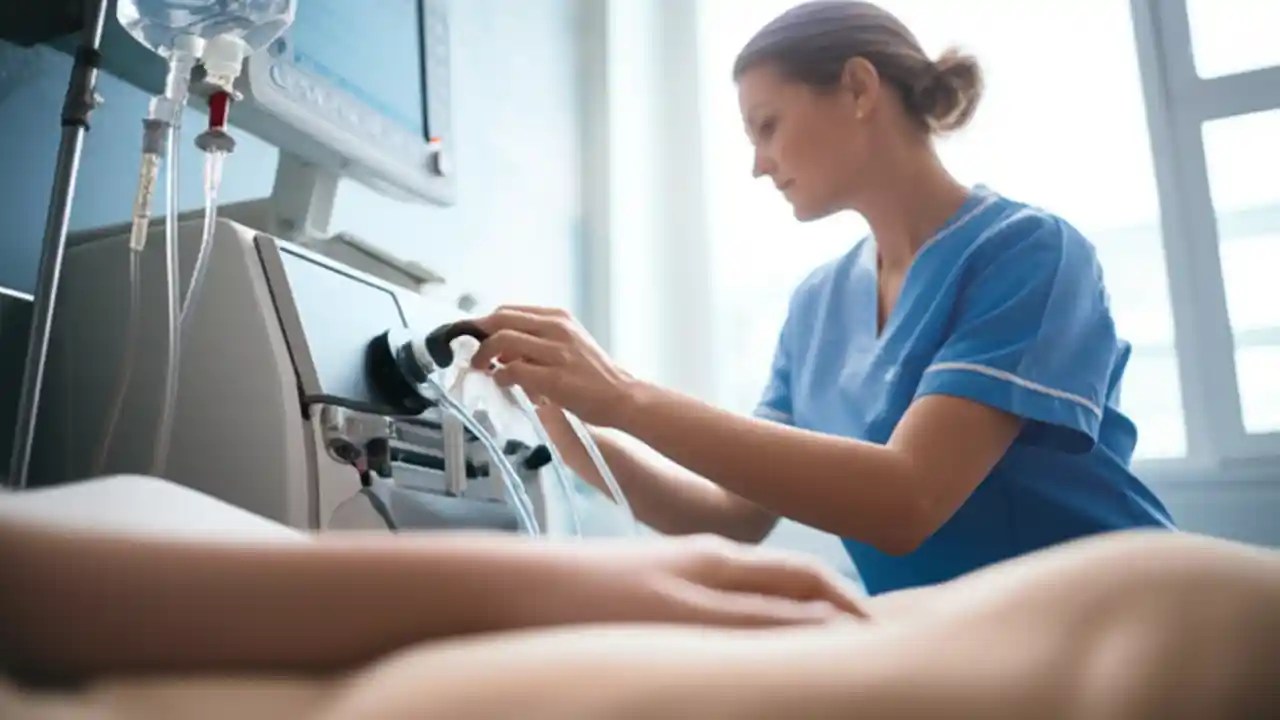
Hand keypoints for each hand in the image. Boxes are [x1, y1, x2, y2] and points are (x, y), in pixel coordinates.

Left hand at [471, 306, 639, 426]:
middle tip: (473, 354)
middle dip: (479, 336)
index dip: (486, 324)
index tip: (476, 339)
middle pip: (500, 319)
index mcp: (558, 317)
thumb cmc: (595, 375)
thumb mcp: (568, 344)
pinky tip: (502, 383)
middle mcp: (556, 327)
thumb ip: (538, 341)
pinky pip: (513, 370)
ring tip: (484, 369)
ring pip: (502, 340)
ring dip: (485, 356)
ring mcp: (555, 351)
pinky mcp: (554, 377)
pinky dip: (501, 376)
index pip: (509, 311)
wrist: (623, 396)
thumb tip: (502, 350)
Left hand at [512, 534, 866, 629]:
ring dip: (785, 626)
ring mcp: (672, 578)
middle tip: (859, 653)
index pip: (809, 580)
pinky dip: (742, 634)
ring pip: (749, 601)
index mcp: (721, 562)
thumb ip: (757, 621)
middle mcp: (702, 564)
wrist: (500, 592)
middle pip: (785, 586)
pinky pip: (713, 614)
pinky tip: (730, 657)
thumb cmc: (587, 602)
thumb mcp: (683, 617)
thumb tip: (832, 629)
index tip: (886, 641)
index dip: (852, 609)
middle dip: (826, 616)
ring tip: (805, 660)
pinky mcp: (644, 598)